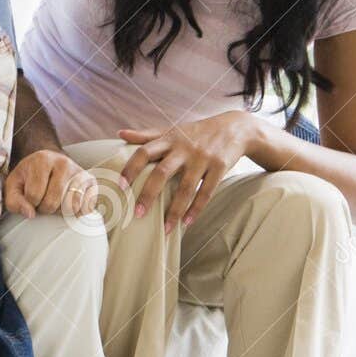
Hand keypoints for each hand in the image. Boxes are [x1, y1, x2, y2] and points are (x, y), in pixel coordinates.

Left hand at [4, 149, 98, 218]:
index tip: (30, 198)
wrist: (49, 165)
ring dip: (59, 212)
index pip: (34, 195)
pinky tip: (67, 204)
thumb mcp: (14, 186)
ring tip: (54, 201)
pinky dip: (75, 213)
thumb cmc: (29, 178)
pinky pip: (85, 209)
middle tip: (42, 201)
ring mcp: (80, 172)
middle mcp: (64, 163)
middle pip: (52, 202)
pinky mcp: (92, 184)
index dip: (30, 203)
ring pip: (70, 207)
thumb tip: (30, 214)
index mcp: (42, 159)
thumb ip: (14, 201)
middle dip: (44, 208)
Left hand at [117, 110, 259, 232]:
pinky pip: (206, 192)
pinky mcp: (220, 167)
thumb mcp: (172, 130)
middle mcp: (184, 148)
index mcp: (168, 139)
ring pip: (186, 188)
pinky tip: (187, 223)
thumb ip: (146, 135)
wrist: (235, 127)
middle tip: (138, 213)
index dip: (131, 167)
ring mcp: (202, 158)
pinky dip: (196, 209)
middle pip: (162, 172)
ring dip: (175, 210)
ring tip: (165, 229)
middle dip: (149, 193)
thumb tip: (120, 134)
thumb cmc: (196, 133)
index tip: (120, 185)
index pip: (144, 152)